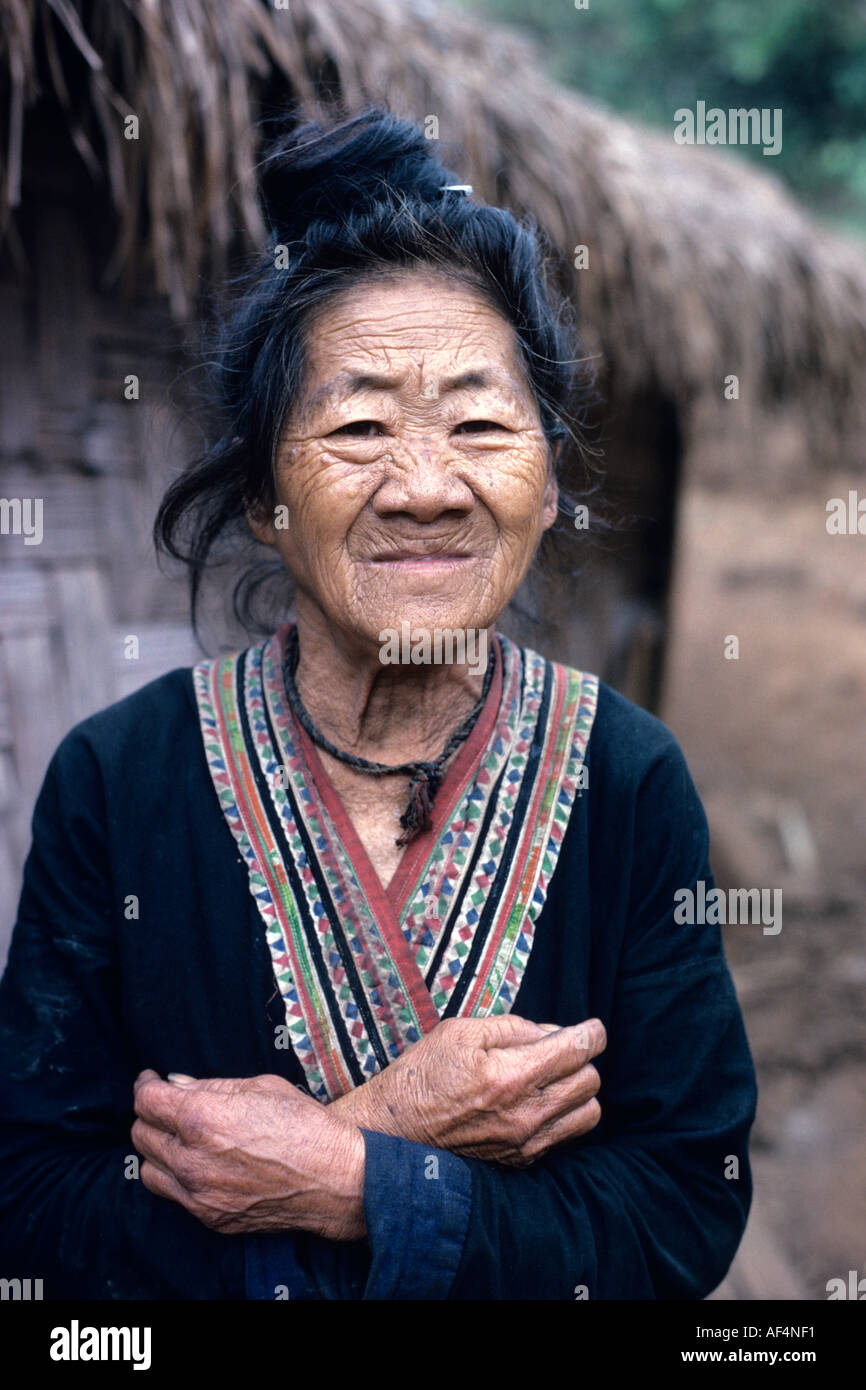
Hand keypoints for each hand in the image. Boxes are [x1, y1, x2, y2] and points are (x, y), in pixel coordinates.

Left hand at [132, 1071, 365, 1239]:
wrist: (335, 1177)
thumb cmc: (303, 1124)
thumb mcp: (258, 1086)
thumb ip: (209, 1086)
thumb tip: (174, 1083)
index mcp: (202, 1119)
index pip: (146, 1101)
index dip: (145, 1085)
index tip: (150, 1080)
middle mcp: (192, 1160)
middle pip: (141, 1134)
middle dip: (150, 1114)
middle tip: (166, 1106)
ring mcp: (199, 1194)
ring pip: (148, 1169)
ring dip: (157, 1149)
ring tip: (178, 1137)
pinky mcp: (210, 1217)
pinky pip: (173, 1195)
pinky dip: (176, 1176)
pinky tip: (198, 1162)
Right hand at [330, 1013, 605, 1166]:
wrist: (393, 1135)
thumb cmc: (422, 1076)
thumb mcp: (459, 1032)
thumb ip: (512, 1027)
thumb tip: (553, 1032)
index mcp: (510, 1075)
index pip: (577, 1050)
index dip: (592, 1033)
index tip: (591, 1028)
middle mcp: (526, 1114)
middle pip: (590, 1080)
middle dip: (582, 1059)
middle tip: (559, 1050)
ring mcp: (526, 1142)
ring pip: (589, 1113)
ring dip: (579, 1091)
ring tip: (554, 1079)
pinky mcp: (522, 1161)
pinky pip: (567, 1136)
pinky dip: (564, 1116)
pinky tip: (540, 1103)